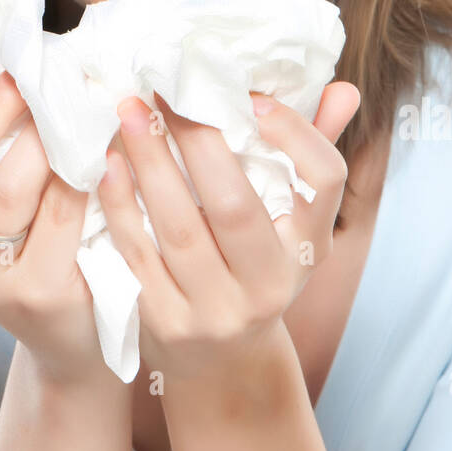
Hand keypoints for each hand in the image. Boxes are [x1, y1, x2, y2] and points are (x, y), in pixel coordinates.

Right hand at [0, 26, 108, 384]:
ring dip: (43, 139)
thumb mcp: (7, 186)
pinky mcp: (34, 294)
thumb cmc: (47, 237)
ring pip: (3, 190)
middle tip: (35, 74)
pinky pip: (58, 218)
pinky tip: (104, 152)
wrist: (79, 335)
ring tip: (75, 108)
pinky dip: (83, 177)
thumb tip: (23, 47)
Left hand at [97, 84, 359, 383]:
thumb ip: (310, 153)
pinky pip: (138, 255)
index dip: (295, 135)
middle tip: (165, 88)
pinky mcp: (166, 323)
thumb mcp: (293, 222)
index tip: (252, 97)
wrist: (221, 361)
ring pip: (179, 229)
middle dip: (198, 141)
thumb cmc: (256, 264)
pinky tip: (108, 164)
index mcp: (309, 247)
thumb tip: (343, 90)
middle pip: (235, 206)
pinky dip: (120, 206)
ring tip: (129, 112)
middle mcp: (270, 284)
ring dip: (150, 163)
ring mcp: (216, 311)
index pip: (323, 183)